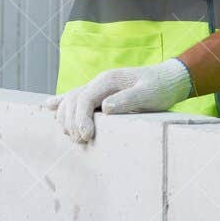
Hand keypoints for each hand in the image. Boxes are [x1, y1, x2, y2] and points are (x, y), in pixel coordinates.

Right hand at [42, 60, 192, 142]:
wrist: (170, 79)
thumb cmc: (161, 87)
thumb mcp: (149, 93)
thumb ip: (128, 100)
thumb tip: (105, 108)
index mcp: (109, 79)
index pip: (83, 98)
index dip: (80, 119)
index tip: (85, 137)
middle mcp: (100, 81)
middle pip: (72, 100)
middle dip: (71, 121)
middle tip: (81, 141)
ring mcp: (98, 87)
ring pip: (71, 100)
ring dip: (67, 118)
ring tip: (74, 137)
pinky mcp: (101, 94)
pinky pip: (77, 97)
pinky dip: (63, 102)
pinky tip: (49, 106)